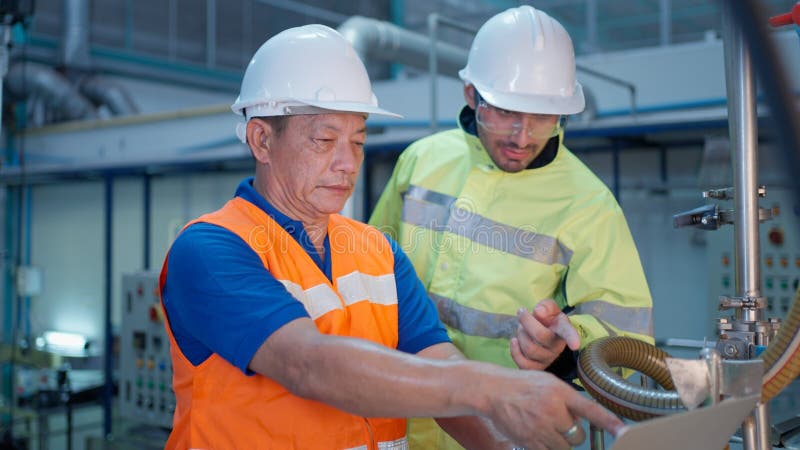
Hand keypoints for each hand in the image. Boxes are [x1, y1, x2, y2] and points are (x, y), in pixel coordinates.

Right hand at [486, 370, 622, 449]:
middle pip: (578, 436)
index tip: (623, 432)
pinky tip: (538, 433)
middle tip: (558, 421)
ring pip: (565, 447)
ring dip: (561, 442)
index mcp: (560, 393)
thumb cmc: (523, 385)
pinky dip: (548, 447)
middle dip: (572, 432)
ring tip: (547, 427)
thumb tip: (585, 416)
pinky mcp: (530, 442)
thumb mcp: (549, 383)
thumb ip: (569, 398)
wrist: (494, 391)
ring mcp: (540, 429)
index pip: (590, 410)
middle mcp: (552, 411)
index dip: (609, 422)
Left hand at [510, 299, 579, 370]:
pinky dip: (514, 351)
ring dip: (520, 334)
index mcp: (563, 330)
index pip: (568, 333)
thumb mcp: (549, 307)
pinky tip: (515, 341)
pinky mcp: (536, 367)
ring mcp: (548, 359)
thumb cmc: (546, 318)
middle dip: (526, 321)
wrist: (541, 331)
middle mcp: (558, 346)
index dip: (572, 339)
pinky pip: (523, 365)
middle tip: (521, 313)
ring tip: (522, 329)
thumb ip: (546, 306)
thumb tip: (538, 312)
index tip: (575, 345)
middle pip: (540, 336)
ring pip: (530, 349)